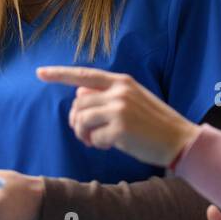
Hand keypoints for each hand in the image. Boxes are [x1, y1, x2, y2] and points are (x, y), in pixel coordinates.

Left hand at [37, 65, 199, 166]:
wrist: (180, 140)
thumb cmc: (155, 123)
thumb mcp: (134, 100)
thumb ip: (109, 95)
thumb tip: (81, 96)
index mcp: (122, 81)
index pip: (84, 75)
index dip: (60, 74)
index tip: (40, 73)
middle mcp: (119, 91)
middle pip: (78, 103)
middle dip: (77, 121)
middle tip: (87, 135)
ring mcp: (119, 109)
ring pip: (81, 120)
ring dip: (84, 135)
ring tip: (97, 142)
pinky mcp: (119, 129)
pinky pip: (94, 138)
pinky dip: (99, 145)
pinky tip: (112, 146)